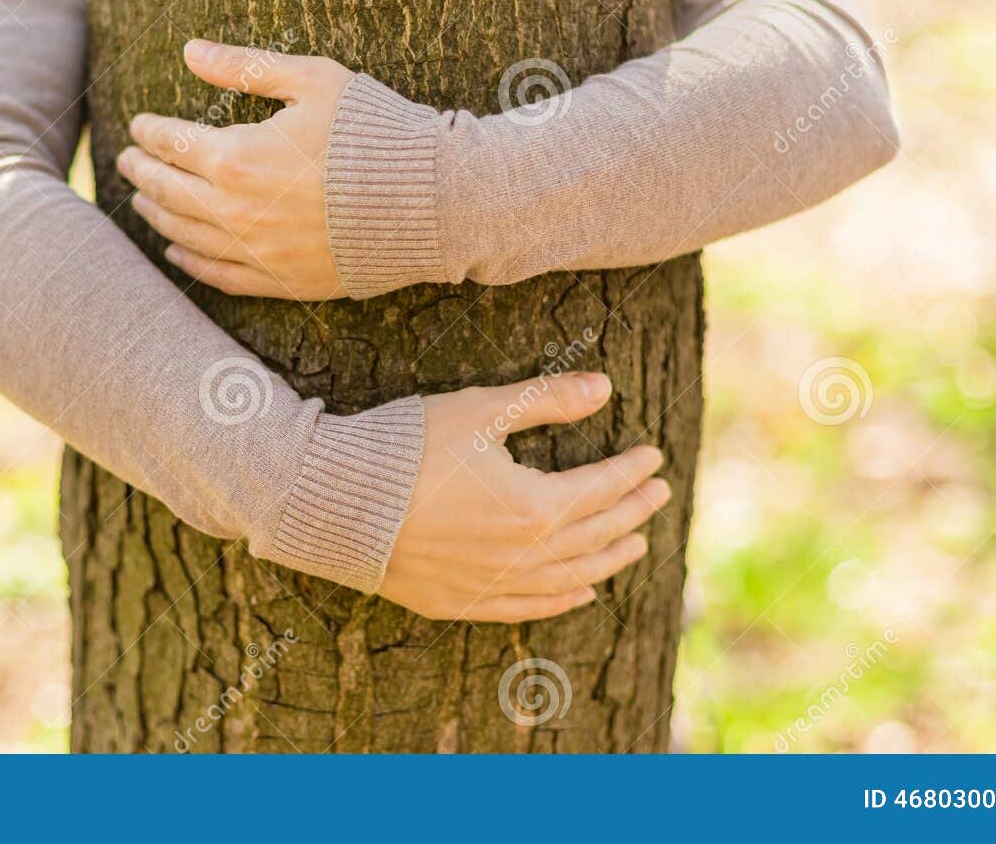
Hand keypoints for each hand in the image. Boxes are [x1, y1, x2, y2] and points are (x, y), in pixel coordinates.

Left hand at [118, 39, 351, 300]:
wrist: (431, 201)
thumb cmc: (375, 131)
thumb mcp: (313, 80)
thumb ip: (246, 67)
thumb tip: (189, 51)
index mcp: (237, 158)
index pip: (172, 144)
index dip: (150, 133)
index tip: (139, 126)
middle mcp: (236, 212)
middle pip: (168, 191)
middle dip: (142, 173)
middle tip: (127, 161)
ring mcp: (257, 252)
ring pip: (186, 235)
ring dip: (157, 215)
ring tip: (143, 201)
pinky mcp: (281, 281)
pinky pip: (219, 275)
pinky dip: (190, 262)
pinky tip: (176, 251)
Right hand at [379, 371, 670, 623]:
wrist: (336, 502)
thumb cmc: (407, 447)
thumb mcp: (481, 410)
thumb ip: (547, 399)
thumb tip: (605, 387)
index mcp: (535, 506)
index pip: (602, 488)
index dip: (632, 471)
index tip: (654, 456)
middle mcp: (525, 556)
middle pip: (596, 534)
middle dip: (633, 511)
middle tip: (659, 493)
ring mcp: (495, 585)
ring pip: (573, 578)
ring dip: (610, 559)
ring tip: (636, 544)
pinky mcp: (463, 603)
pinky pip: (530, 608)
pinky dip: (564, 600)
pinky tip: (582, 592)